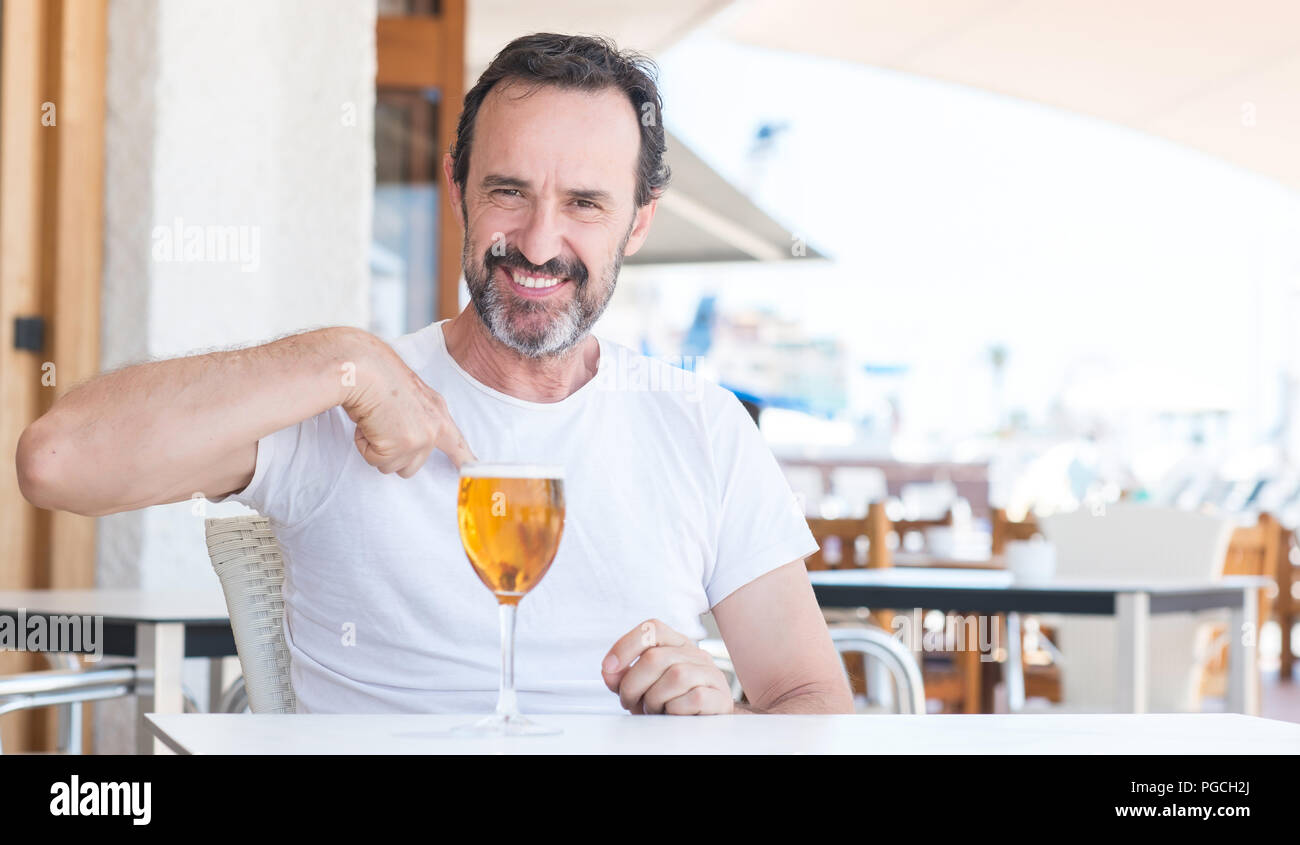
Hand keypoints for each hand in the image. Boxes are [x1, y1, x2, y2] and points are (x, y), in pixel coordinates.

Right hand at [341, 330, 476, 475]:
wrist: (365, 368)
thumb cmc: (377, 375)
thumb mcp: (409, 396)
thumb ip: (418, 418)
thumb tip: (408, 440)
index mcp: (438, 412)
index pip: (456, 444)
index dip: (463, 460)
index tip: (470, 471)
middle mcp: (434, 428)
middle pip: (411, 465)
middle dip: (390, 452)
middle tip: (381, 424)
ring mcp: (420, 439)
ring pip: (390, 465)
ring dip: (376, 447)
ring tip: (374, 420)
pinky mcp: (401, 447)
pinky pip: (374, 459)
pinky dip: (364, 444)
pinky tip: (367, 423)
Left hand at [601, 619, 733, 714]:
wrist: (701, 727)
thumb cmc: (670, 704)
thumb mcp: (641, 688)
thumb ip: (623, 677)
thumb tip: (609, 671)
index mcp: (676, 644)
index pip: (652, 629)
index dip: (625, 646)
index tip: (608, 668)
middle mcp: (696, 654)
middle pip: (656, 657)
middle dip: (633, 684)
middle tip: (629, 701)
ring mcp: (711, 674)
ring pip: (675, 676)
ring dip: (655, 699)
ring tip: (653, 709)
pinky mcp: (721, 697)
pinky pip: (694, 697)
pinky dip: (675, 710)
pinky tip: (673, 714)